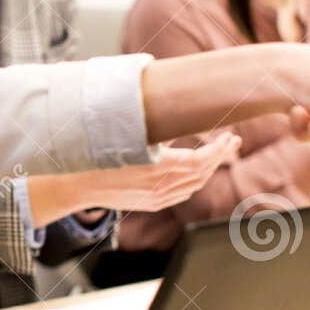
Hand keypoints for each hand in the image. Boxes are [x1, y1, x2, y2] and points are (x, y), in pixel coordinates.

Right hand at [27, 133, 241, 218]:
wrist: (77, 185)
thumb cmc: (98, 154)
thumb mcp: (128, 135)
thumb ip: (155, 127)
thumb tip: (174, 106)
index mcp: (155, 168)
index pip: (200, 161)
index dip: (218, 150)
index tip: (229, 137)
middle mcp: (160, 186)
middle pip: (202, 173)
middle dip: (220, 156)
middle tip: (232, 141)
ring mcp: (157, 198)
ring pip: (195, 185)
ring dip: (209, 169)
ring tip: (219, 153)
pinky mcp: (152, 204)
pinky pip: (183, 193)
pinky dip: (195, 180)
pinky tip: (197, 170)